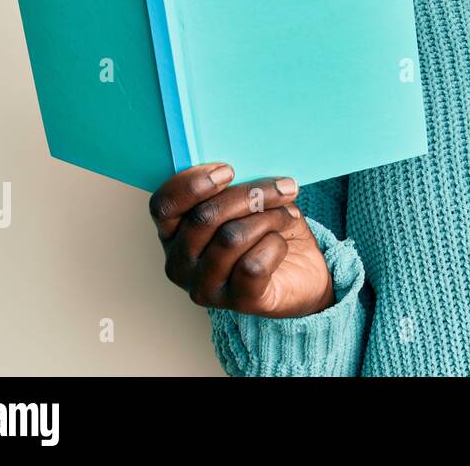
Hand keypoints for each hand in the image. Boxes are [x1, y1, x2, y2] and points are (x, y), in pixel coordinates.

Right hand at [149, 163, 335, 318]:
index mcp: (173, 234)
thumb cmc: (268, 230)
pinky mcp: (238, 302)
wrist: (305, 271)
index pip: (164, 206)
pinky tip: (282, 243)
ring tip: (288, 215)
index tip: (229, 170)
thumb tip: (240, 165)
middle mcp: (180, 264)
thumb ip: (233, 187)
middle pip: (204, 218)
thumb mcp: (248, 202)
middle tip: (282, 188)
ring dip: (269, 217)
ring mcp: (205, 287)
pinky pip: (253, 264)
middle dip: (249, 195)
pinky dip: (275, 245)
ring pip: (231, 238)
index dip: (192, 184)